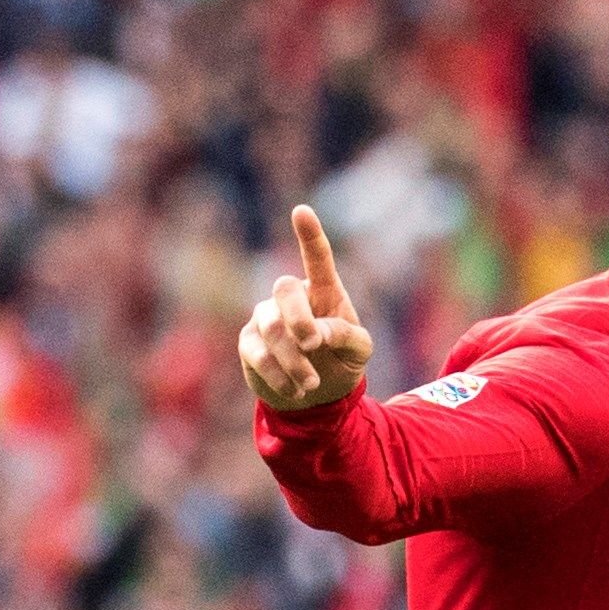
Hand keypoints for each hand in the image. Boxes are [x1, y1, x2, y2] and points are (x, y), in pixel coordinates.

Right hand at [238, 205, 375, 408]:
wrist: (318, 397)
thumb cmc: (342, 362)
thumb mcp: (358, 351)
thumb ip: (347, 336)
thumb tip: (319, 334)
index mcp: (324, 292)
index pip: (317, 259)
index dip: (309, 236)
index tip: (302, 212)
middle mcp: (292, 299)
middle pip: (284, 288)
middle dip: (298, 316)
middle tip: (314, 343)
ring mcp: (267, 319)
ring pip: (271, 326)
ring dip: (292, 357)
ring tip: (311, 383)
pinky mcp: (250, 344)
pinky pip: (257, 353)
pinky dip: (277, 373)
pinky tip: (295, 390)